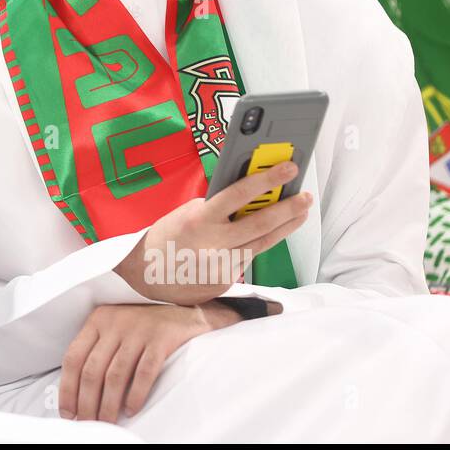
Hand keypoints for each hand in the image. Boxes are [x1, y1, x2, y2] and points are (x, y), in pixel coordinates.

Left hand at [59, 301, 239, 421]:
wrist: (186, 306)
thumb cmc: (145, 324)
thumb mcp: (115, 326)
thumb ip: (98, 348)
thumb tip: (79, 392)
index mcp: (98, 320)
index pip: (73, 357)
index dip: (68, 388)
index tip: (67, 412)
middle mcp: (115, 323)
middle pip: (92, 370)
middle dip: (86, 402)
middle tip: (87, 422)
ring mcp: (138, 330)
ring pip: (115, 375)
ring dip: (108, 404)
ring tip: (107, 422)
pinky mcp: (161, 339)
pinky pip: (144, 372)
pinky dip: (135, 395)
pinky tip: (131, 410)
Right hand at [116, 160, 311, 304]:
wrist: (145, 276)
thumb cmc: (166, 238)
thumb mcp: (185, 214)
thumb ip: (216, 207)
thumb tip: (250, 196)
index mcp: (198, 220)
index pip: (238, 195)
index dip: (266, 179)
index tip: (287, 168)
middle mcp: (212, 245)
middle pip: (259, 224)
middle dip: (287, 207)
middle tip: (305, 195)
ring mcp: (221, 266)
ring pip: (262, 243)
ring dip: (285, 226)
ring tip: (301, 211)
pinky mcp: (226, 281)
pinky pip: (249, 258)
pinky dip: (261, 243)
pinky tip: (274, 232)